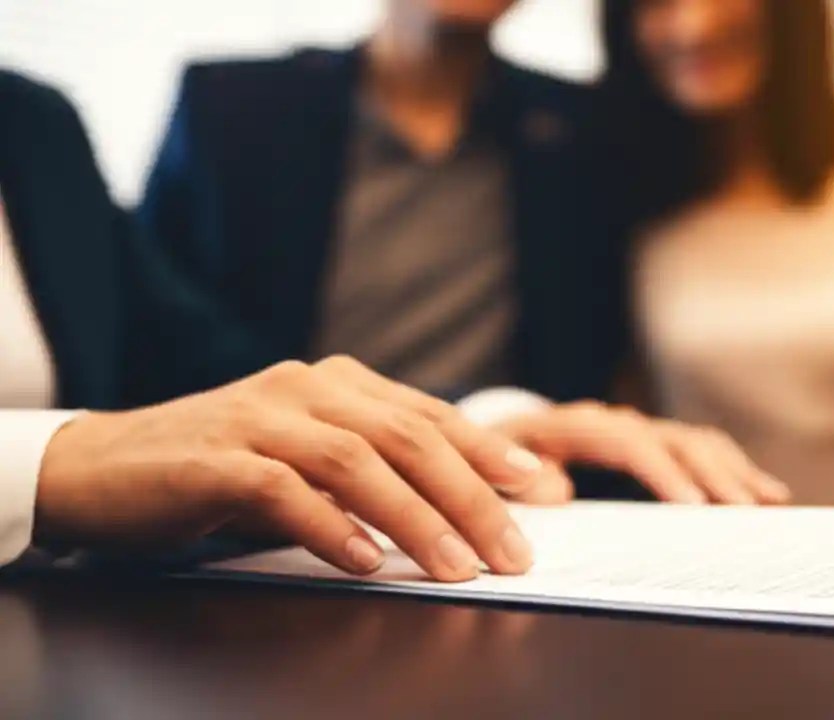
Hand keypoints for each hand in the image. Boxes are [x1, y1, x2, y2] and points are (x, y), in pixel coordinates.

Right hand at [35, 356, 551, 581]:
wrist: (105, 465)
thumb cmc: (223, 467)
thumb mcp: (311, 459)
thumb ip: (377, 471)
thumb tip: (462, 511)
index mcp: (339, 383)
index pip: (432, 417)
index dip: (493, 453)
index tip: (545, 490)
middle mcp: (307, 388)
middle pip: (408, 438)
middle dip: (472, 496)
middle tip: (514, 550)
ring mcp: (260, 418)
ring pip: (357, 461)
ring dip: (416, 518)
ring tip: (458, 567)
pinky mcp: (215, 459)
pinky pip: (284, 490)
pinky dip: (331, 527)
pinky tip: (366, 562)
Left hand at [492, 402, 790, 505]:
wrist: (489, 446)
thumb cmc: (490, 469)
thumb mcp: (489, 474)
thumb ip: (516, 482)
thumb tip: (558, 490)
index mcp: (571, 425)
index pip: (628, 442)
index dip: (662, 473)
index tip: (694, 505)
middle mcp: (611, 421)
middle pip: (672, 439)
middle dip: (712, 475)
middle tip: (745, 511)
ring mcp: (634, 430)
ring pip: (694, 442)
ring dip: (733, 472)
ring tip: (768, 502)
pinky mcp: (650, 445)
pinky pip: (700, 451)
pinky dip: (734, 470)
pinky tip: (766, 492)